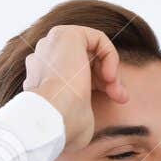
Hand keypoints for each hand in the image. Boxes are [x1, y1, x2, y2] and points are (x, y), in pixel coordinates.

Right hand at [21, 25, 128, 149]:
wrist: (52, 119)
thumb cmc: (63, 126)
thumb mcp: (76, 116)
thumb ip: (82, 103)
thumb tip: (100, 101)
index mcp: (42, 77)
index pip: (78, 73)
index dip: (100, 86)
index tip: (112, 100)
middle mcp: (43, 57)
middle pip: (87, 61)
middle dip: (108, 79)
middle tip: (119, 97)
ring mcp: (51, 44)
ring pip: (93, 50)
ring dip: (110, 70)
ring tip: (116, 91)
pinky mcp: (65, 34)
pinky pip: (97, 38)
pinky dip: (110, 55)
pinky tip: (109, 76)